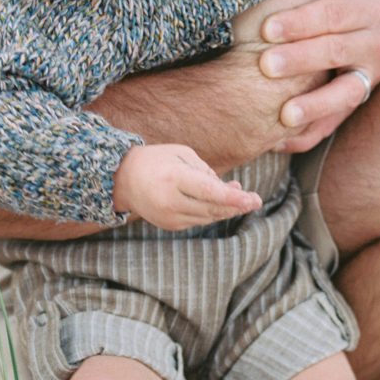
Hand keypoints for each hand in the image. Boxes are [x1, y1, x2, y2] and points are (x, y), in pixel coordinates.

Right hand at [112, 144, 262, 229]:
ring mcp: (169, 217)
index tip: (253, 199)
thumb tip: (230, 190)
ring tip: (243, 197)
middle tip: (256, 200)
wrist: (123, 180)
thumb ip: (206, 171)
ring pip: (208, 217)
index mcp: (174, 178)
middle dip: (237, 205)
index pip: (209, 192)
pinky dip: (212, 213)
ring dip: (227, 209)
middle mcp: (171, 201)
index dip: (233, 198)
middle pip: (213, 208)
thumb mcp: (181, 154)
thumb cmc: (157, 160)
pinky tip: (221, 203)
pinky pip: (199, 220)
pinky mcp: (170, 225)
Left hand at [250, 0, 379, 152]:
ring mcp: (368, 75)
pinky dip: (312, 134)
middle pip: (336, 53)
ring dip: (316, 107)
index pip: (335, 15)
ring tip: (284, 116)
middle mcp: (377, 43)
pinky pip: (337, 122)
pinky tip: (282, 142)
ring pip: (346, 95)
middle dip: (301, 61)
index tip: (268, 27)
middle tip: (265, 66)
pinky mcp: (354, 97)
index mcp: (372, 5)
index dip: (302, 21)